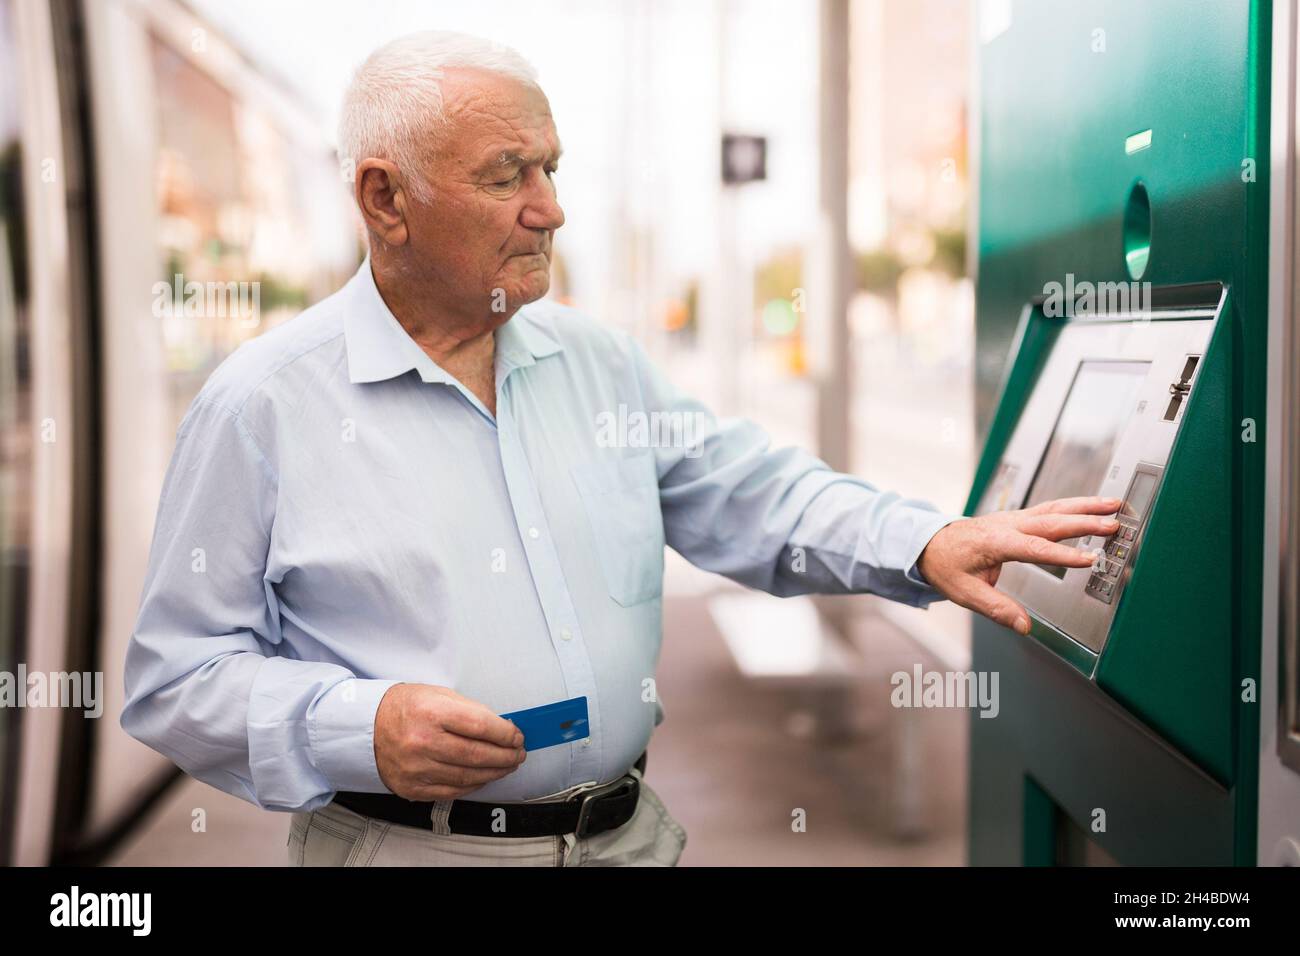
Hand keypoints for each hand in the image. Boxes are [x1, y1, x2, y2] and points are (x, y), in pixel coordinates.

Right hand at [373, 683, 525, 800]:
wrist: (366, 727)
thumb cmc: (406, 707)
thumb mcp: (438, 694)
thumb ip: (470, 711)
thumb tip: (502, 728)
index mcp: (431, 713)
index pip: (480, 726)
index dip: (505, 734)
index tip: (517, 736)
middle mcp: (422, 742)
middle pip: (477, 755)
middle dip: (505, 756)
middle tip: (518, 754)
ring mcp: (416, 768)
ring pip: (468, 777)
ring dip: (494, 773)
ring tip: (506, 766)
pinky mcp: (412, 787)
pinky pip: (451, 791)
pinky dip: (473, 786)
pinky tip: (483, 777)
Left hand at [916, 496, 1121, 635]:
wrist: (929, 543)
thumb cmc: (945, 565)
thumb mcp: (964, 593)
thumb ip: (996, 608)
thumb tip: (1023, 626)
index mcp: (995, 542)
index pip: (1035, 549)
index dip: (1063, 555)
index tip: (1090, 560)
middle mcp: (1007, 525)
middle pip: (1051, 522)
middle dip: (1084, 523)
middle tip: (1113, 525)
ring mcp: (1013, 518)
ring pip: (1054, 508)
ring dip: (1085, 506)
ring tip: (1114, 505)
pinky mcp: (1017, 518)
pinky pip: (1049, 508)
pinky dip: (1073, 506)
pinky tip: (1092, 506)